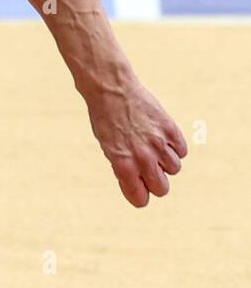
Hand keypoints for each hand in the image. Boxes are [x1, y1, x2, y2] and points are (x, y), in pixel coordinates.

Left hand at [81, 74, 187, 206]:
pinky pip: (182, 151)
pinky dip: (175, 148)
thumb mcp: (107, 146)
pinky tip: (163, 138)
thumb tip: (138, 185)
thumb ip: (123, 167)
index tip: (139, 189)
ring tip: (153, 147)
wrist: (111, 89)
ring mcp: (158, 144)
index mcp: (123, 165)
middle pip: (162, 189)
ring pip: (174, 169)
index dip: (140, 196)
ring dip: (165, 162)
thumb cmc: (105, 119)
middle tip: (148, 169)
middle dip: (156, 182)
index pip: (140, 198)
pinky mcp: (170, 130)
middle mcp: (142, 158)